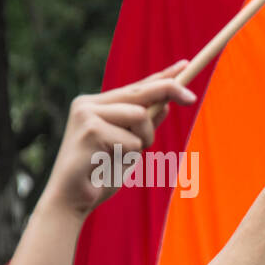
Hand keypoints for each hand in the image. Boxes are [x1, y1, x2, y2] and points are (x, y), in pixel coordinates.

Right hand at [42, 61, 197, 215]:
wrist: (72, 198)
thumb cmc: (100, 174)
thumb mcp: (128, 146)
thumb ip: (143, 126)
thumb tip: (166, 104)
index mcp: (96, 105)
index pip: (136, 87)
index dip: (162, 77)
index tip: (186, 65)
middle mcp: (88, 104)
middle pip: (139, 92)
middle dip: (169, 90)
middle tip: (192, 97)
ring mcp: (87, 114)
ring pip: (140, 116)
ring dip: (144, 140)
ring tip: (125, 156)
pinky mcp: (90, 130)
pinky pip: (132, 140)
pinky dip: (130, 156)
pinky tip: (110, 163)